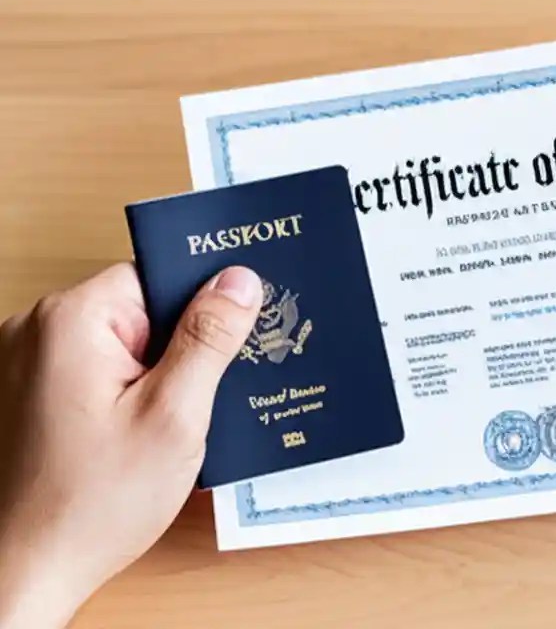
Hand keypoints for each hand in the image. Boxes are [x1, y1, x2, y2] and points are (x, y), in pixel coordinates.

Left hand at [0, 264, 260, 628]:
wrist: (27, 569)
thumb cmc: (92, 503)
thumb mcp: (175, 415)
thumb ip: (209, 339)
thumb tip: (238, 280)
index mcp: (71, 321)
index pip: (155, 275)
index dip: (202, 304)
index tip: (238, 330)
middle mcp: (38, 331)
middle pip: (140, 308)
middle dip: (184, 346)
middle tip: (211, 392)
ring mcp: (28, 363)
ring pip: (124, 342)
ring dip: (159, 374)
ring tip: (174, 422)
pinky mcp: (31, 393)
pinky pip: (99, 370)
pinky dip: (131, 393)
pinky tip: (146, 434)